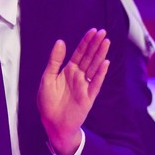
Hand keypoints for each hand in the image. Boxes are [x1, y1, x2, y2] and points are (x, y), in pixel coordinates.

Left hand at [37, 28, 109, 154]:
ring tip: (106, 42)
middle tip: (103, 32)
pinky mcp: (88, 97)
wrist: (53, 123)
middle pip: (89, 57)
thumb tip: (61, 41)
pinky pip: (95, 83)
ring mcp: (84, 86)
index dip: (86, 42)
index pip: (79, 53)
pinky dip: (100, 74)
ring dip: (100, 55)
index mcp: (68, 71)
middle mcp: (78, 76)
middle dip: (96, 45)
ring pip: (94, 67)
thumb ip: (54, 61)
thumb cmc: (48, 102)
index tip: (93, 31)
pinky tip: (105, 63)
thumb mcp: (47, 78)